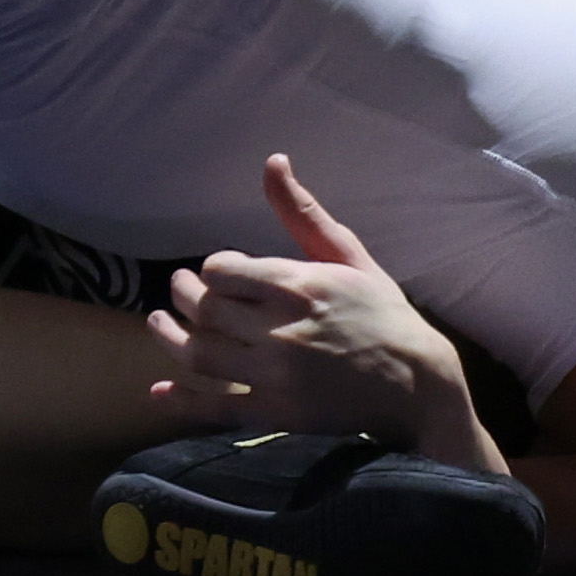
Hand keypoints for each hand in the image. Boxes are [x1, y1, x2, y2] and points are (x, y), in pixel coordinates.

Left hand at [146, 157, 502, 473]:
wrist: (417, 384)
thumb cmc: (381, 312)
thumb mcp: (348, 254)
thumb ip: (302, 212)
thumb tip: (272, 161)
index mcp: (298, 285)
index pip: (221, 271)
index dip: (212, 269)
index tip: (218, 272)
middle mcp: (281, 330)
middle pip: (205, 309)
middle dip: (183, 295)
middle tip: (178, 288)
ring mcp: (276, 377)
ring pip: (201, 354)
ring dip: (168, 337)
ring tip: (158, 322)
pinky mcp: (277, 414)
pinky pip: (216, 408)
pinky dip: (181, 400)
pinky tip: (158, 390)